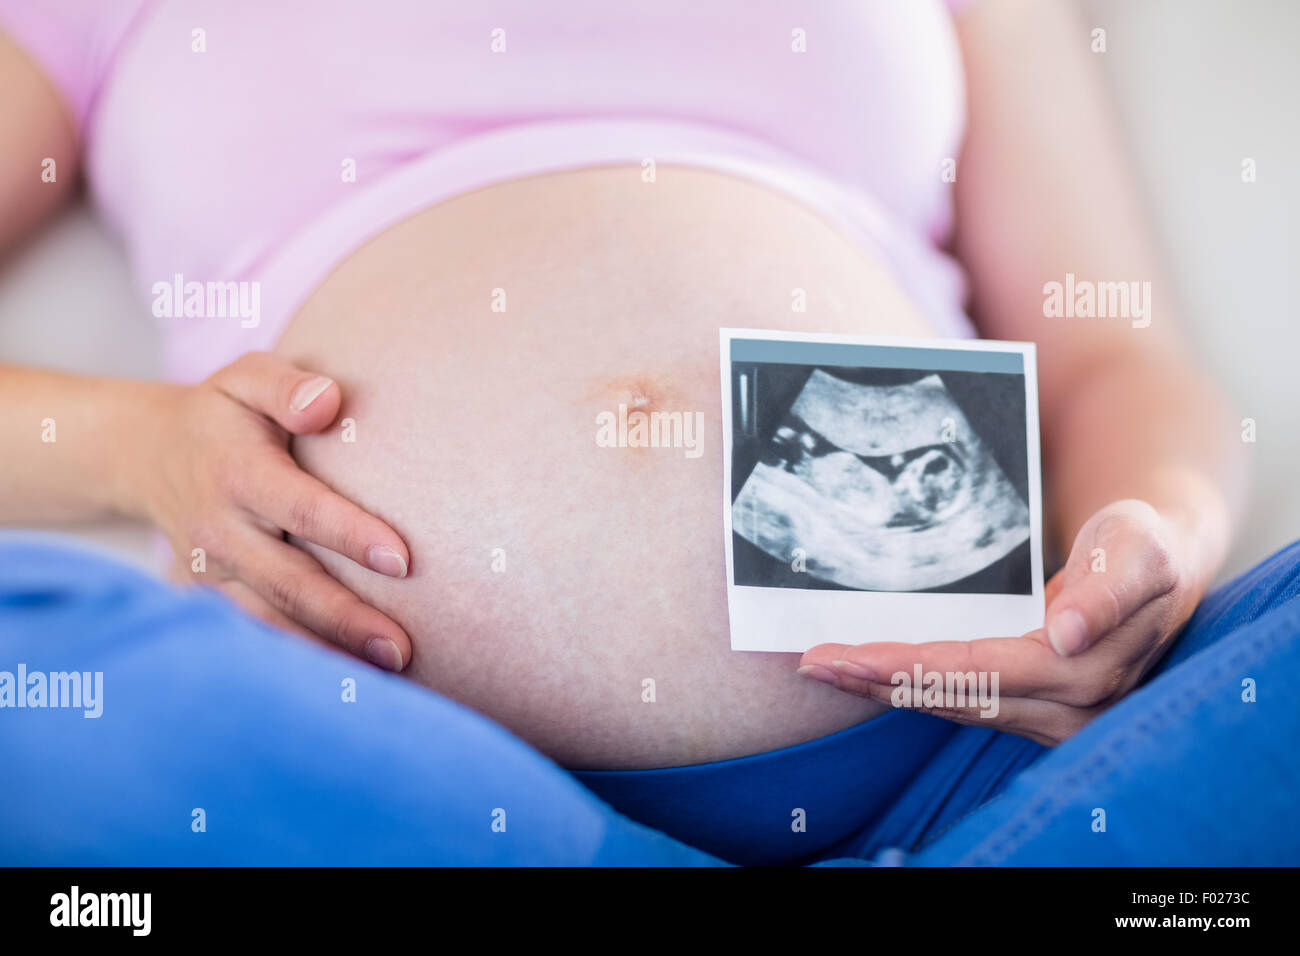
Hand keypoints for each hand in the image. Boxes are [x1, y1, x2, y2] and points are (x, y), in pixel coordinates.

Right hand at [135, 351, 411, 670]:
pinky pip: (255, 633)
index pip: (302, 509)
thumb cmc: (223, 414)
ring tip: (384, 677)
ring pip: (269, 621)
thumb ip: (287, 386)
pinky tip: (346, 680)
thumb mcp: (245, 378)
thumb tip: (328, 403)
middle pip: (289, 583)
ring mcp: (211, 573)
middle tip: (401, 648)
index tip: (403, 560)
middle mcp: (221, 532)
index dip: (350, 535)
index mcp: (238, 474)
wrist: (145, 455)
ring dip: (325, 653)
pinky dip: (296, 660)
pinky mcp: (209, 599)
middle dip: (345, 619)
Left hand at [798, 499, 1207, 744]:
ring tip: (823, 668)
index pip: (978, 676)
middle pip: (951, 698)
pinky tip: (867, 675)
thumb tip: (1063, 635)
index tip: (852, 657)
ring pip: (948, 706)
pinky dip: (908, 687)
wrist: (1160, 564)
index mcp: (1086, 675)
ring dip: (883, 689)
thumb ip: (1107, 590)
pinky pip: (959, 701)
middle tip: (814, 663)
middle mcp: (1067, 711)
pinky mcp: (1031, 708)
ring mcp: (1049, 717)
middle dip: (877, 682)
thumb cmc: (1143, 548)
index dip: (910, 668)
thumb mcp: (1137, 550)